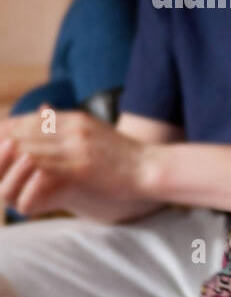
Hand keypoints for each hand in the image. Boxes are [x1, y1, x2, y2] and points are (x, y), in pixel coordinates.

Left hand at [0, 110, 145, 212]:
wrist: (151, 168)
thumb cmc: (123, 155)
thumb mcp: (95, 131)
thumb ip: (68, 125)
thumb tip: (42, 114)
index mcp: (76, 118)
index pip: (29, 120)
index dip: (9, 130)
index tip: (0, 142)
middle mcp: (74, 128)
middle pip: (24, 132)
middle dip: (5, 145)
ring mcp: (77, 147)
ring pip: (30, 149)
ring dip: (12, 161)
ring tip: (4, 172)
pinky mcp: (80, 167)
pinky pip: (44, 168)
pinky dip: (27, 174)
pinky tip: (20, 182)